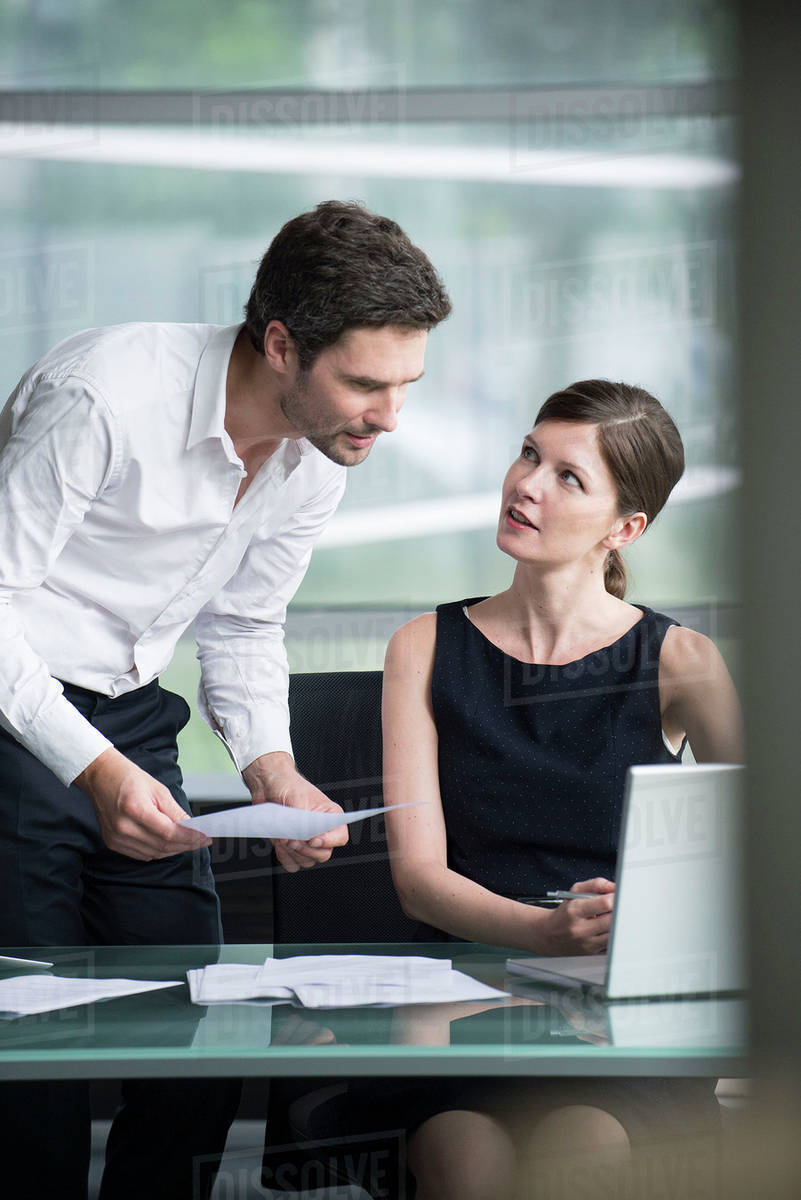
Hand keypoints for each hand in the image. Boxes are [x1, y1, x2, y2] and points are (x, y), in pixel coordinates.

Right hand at [74, 747, 212, 860]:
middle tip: (201, 841)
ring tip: (189, 843)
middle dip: (186, 845)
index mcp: (135, 809)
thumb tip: (192, 828)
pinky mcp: (112, 843)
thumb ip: (175, 812)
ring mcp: (116, 837)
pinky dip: (158, 852)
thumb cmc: (129, 778)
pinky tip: (170, 845)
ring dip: (174, 850)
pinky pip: (141, 854)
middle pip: (162, 846)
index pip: (169, 832)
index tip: (205, 837)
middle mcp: (123, 827)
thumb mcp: (158, 790)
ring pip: (154, 853)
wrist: (101, 777)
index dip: (190, 838)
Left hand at [241, 751, 348, 872]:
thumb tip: (300, 836)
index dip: (329, 842)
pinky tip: (279, 844)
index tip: (312, 839)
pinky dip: (285, 858)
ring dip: (294, 854)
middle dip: (306, 850)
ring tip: (283, 838)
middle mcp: (321, 831)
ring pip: (307, 861)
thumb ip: (302, 819)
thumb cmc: (288, 786)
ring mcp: (306, 842)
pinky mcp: (292, 848)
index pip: (340, 837)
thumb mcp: (297, 798)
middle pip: (323, 854)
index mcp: (330, 816)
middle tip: (291, 840)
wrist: (268, 786)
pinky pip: (293, 864)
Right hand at [538, 878, 615, 954]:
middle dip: (619, 913)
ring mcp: (587, 944)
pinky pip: (611, 947)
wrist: (548, 934)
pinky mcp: (592, 954)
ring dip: (617, 926)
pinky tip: (608, 931)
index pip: (604, 903)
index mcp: (575, 911)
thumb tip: (613, 887)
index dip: (615, 898)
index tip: (617, 896)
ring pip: (614, 935)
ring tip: (611, 919)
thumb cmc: (564, 913)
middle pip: (612, 921)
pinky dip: (614, 938)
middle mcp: (580, 929)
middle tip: (619, 908)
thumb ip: (595, 885)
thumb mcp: (574, 892)